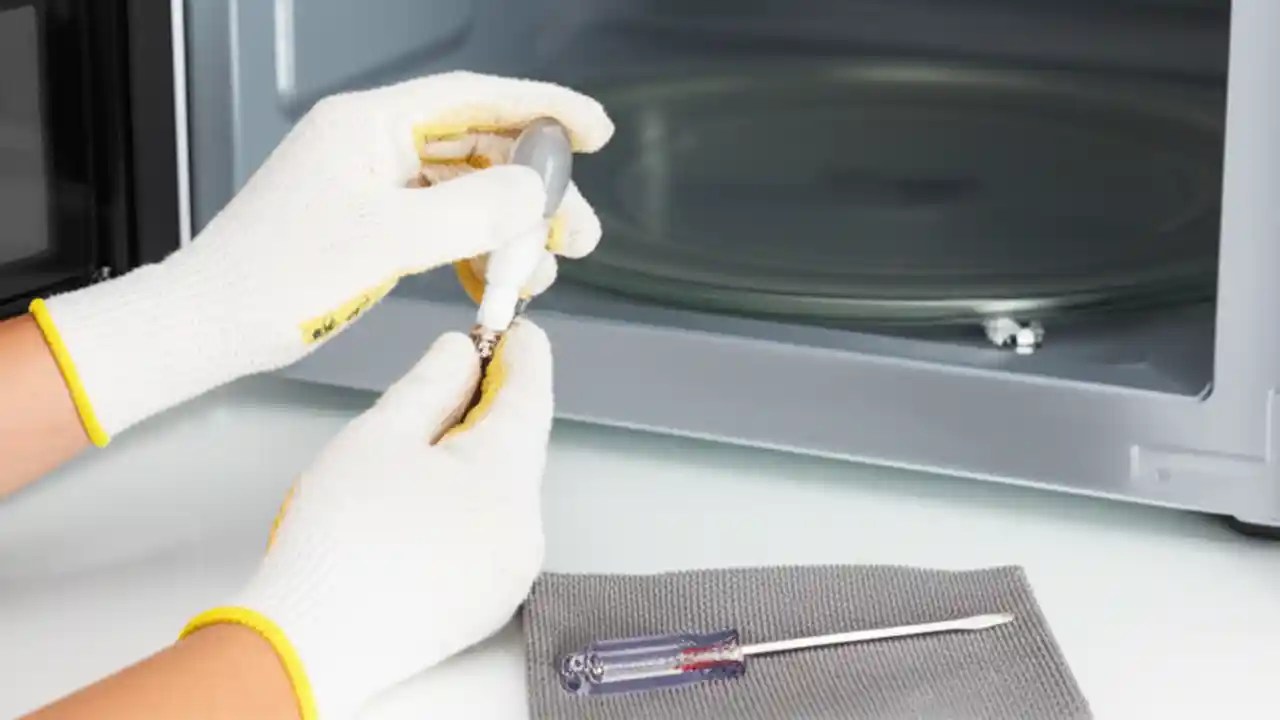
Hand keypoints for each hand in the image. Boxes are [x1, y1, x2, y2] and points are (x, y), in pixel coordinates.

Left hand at [30, 72, 611, 445]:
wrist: (212, 324)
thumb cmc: (274, 276)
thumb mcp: (386, 240)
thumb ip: (470, 212)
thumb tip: (534, 192)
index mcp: (370, 124)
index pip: (474, 97)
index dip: (543, 108)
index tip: (594, 129)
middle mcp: (374, 145)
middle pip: (480, 150)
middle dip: (536, 192)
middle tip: (579, 232)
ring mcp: (373, 186)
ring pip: (467, 195)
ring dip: (511, 232)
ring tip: (543, 274)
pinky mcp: (372, 225)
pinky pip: (443, 227)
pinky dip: (475, 253)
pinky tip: (494, 284)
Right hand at [183, 320, 552, 718]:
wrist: (314, 641)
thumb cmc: (341, 535)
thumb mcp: (382, 434)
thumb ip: (432, 383)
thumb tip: (463, 353)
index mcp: (506, 478)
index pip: (532, 398)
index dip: (526, 357)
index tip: (517, 329)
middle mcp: (525, 526)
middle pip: (516, 446)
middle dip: (487, 408)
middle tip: (447, 379)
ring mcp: (511, 570)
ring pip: (502, 491)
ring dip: (474, 459)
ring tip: (413, 454)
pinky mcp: (489, 600)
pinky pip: (490, 532)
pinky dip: (467, 505)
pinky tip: (420, 505)